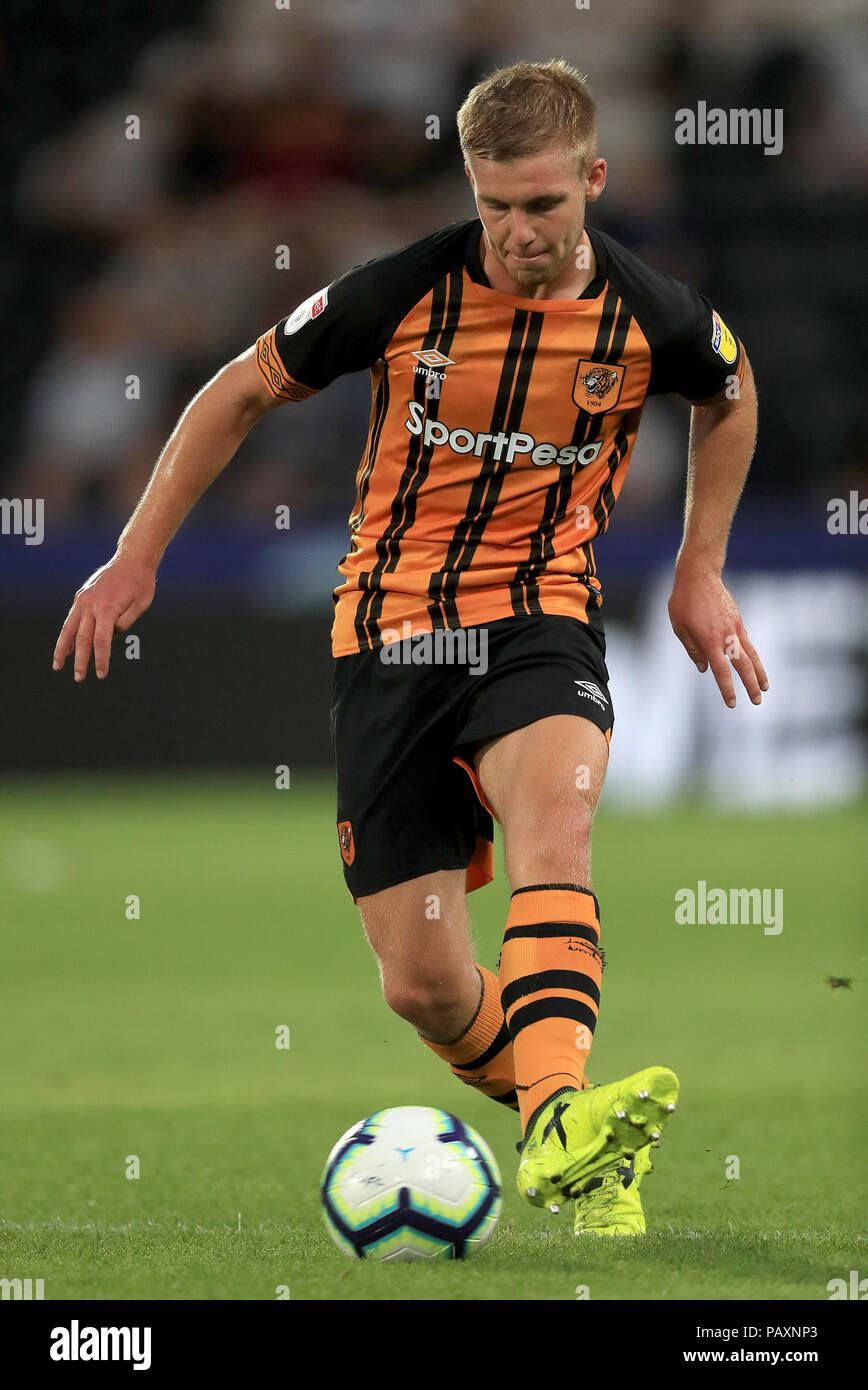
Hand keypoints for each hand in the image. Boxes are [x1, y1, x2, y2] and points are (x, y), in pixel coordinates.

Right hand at [53, 554, 155, 681]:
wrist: (131, 559)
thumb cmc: (140, 583)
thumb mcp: (141, 605)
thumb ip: (125, 622)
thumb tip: (111, 637)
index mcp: (107, 608)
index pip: (101, 641)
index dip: (101, 658)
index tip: (101, 673)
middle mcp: (91, 605)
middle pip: (83, 638)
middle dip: (80, 660)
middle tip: (79, 678)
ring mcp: (84, 600)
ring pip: (69, 629)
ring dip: (63, 649)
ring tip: (58, 665)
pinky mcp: (81, 596)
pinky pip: (71, 619)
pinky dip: (67, 634)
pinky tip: (66, 648)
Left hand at [668, 562, 767, 707]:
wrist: (699, 575)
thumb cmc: (684, 602)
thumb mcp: (680, 628)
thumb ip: (693, 650)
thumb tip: (705, 668)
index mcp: (709, 641)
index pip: (721, 671)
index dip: (727, 689)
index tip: (732, 704)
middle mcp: (726, 636)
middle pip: (742, 666)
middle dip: (751, 685)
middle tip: (757, 701)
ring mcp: (735, 628)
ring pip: (751, 655)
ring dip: (759, 673)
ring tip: (766, 688)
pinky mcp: (738, 621)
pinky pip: (748, 643)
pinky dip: (753, 657)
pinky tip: (755, 666)